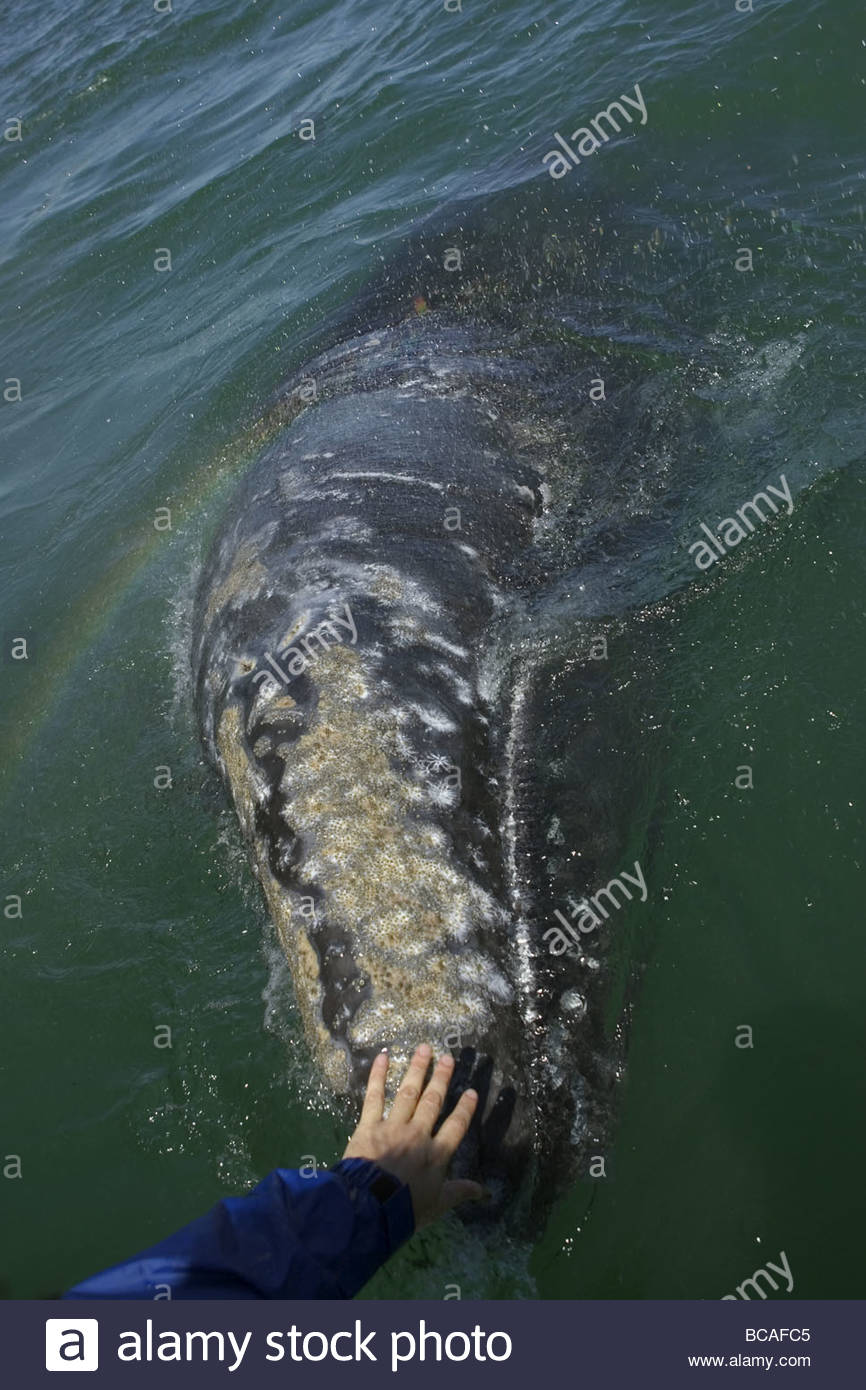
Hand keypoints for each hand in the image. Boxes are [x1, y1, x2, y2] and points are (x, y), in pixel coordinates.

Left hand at [342, 1043, 486, 1227]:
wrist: (370, 1207)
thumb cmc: (405, 1210)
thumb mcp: (437, 1205)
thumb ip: (459, 1192)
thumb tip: (484, 1191)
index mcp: (436, 1154)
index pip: (456, 1126)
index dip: (464, 1108)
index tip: (471, 1091)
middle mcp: (418, 1134)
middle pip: (433, 1102)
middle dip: (441, 1078)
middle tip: (448, 1057)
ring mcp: (393, 1127)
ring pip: (408, 1093)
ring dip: (417, 1069)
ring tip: (424, 1049)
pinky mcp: (369, 1125)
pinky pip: (374, 1097)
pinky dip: (377, 1076)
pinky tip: (382, 1056)